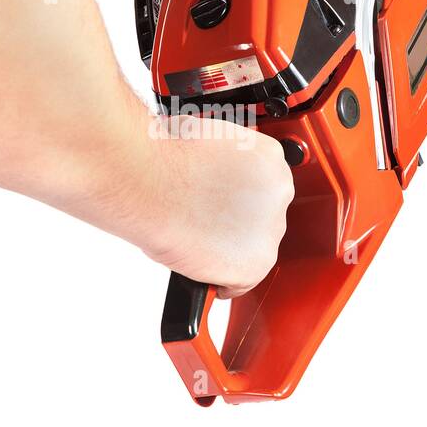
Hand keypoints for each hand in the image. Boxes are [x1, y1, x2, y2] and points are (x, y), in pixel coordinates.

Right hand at [148, 116, 294, 297]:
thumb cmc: (165, 159)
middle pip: (262, 219)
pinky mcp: (252, 265)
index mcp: (270, 159)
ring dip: (231, 251)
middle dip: (238, 225)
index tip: (223, 205)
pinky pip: (240, 283)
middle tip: (206, 225)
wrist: (149, 182)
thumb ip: (228, 166)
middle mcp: (278, 194)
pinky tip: (203, 270)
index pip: (266, 187)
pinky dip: (222, 282)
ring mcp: (268, 231)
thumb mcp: (210, 142)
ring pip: (253, 250)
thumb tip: (221, 182)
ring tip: (198, 244)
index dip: (240, 198)